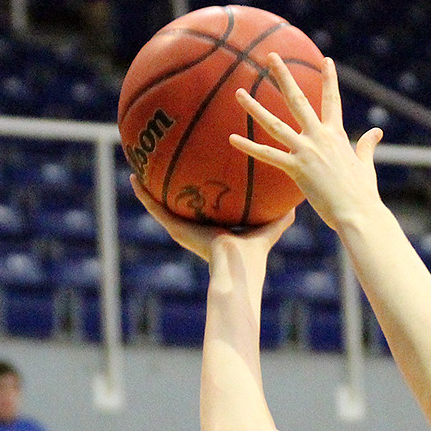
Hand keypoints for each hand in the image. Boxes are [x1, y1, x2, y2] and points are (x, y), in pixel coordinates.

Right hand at [130, 176, 295, 262]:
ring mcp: (182, 228)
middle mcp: (194, 227)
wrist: (238, 267)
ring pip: (160, 204)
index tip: (194, 174)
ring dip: (148, 187)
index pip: (204, 207)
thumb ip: (280, 216)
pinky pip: (155, 209)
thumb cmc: (254, 255)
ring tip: (137, 167)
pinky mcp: (175, 229)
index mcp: (214, 228)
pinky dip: (143, 195)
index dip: (199, 191)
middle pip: (178, 203)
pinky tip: (133, 178)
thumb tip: (296, 203)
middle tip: (160, 163)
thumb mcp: (268, 228)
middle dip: (171, 185)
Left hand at [231, 55, 383, 230]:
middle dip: (283, 76)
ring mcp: (306, 151)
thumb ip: (367, 145)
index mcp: (336, 135)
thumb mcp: (365, 164)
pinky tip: (232, 138)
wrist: (358, 213)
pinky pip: (268, 155)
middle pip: (297, 100)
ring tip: (238, 92)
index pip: (332, 100)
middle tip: (271, 56)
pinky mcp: (296, 169)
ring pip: (275, 124)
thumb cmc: (362, 194)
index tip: (326, 60)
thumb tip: (377, 132)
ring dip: (255, 108)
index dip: (330, 79)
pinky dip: (249, 147)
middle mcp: (319, 137)